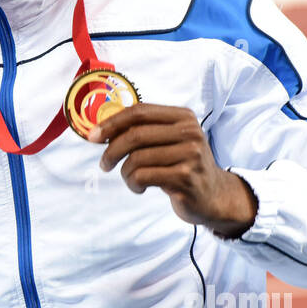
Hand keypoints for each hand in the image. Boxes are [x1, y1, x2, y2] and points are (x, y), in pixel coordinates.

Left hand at [89, 103, 257, 239]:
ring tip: (130, 180)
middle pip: (135, 135)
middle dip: (111, 151)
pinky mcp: (185, 178)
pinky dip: (133, 184)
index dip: (111, 123)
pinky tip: (140, 188)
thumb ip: (143, 131)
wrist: (214, 195)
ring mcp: (190, 155)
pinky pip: (143, 177)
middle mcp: (190, 132)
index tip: (93, 136)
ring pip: (136, 159)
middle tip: (104, 164)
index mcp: (183, 117)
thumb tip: (101, 129)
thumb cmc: (182, 165)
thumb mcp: (169, 141)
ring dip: (124, 173)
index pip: (139, 112)